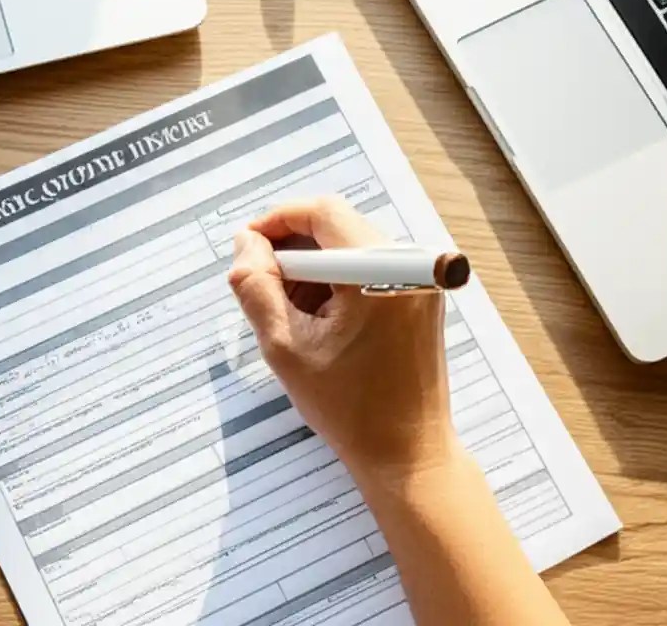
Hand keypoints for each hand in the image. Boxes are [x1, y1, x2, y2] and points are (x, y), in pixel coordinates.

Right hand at [227, 197, 458, 476]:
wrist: (407, 453)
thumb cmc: (350, 408)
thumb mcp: (284, 346)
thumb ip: (256, 286)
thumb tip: (245, 244)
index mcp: (379, 272)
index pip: (321, 213)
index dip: (276, 221)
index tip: (246, 247)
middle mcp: (409, 266)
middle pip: (337, 227)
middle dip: (293, 253)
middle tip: (264, 292)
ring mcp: (419, 281)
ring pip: (349, 248)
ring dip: (313, 272)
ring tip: (295, 321)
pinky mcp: (421, 297)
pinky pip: (369, 269)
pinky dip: (337, 286)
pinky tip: (321, 326)